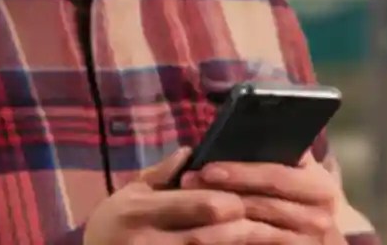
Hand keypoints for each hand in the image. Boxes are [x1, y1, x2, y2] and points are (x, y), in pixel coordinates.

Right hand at [83, 148, 301, 244]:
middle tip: (270, 222)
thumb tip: (192, 151)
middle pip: (207, 238)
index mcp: (138, 210)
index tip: (247, 198)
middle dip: (241, 230)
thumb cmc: (116, 222)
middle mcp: (144, 241)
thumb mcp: (132, 191)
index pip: (195, 205)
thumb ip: (163, 173)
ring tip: (267, 238)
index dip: (226, 203)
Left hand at [181, 154, 344, 243]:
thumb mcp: (300, 175)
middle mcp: (319, 211)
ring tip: (189, 205)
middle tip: (187, 182)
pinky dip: (228, 237)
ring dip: (217, 216)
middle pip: (260, 202)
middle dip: (220, 191)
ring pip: (253, 226)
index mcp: (320, 182)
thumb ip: (280, 155)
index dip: (239, 171)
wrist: (325, 238)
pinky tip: (206, 230)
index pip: (274, 174)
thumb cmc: (303, 199)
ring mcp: (310, 236)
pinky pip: (256, 243)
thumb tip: (239, 130)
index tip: (207, 166)